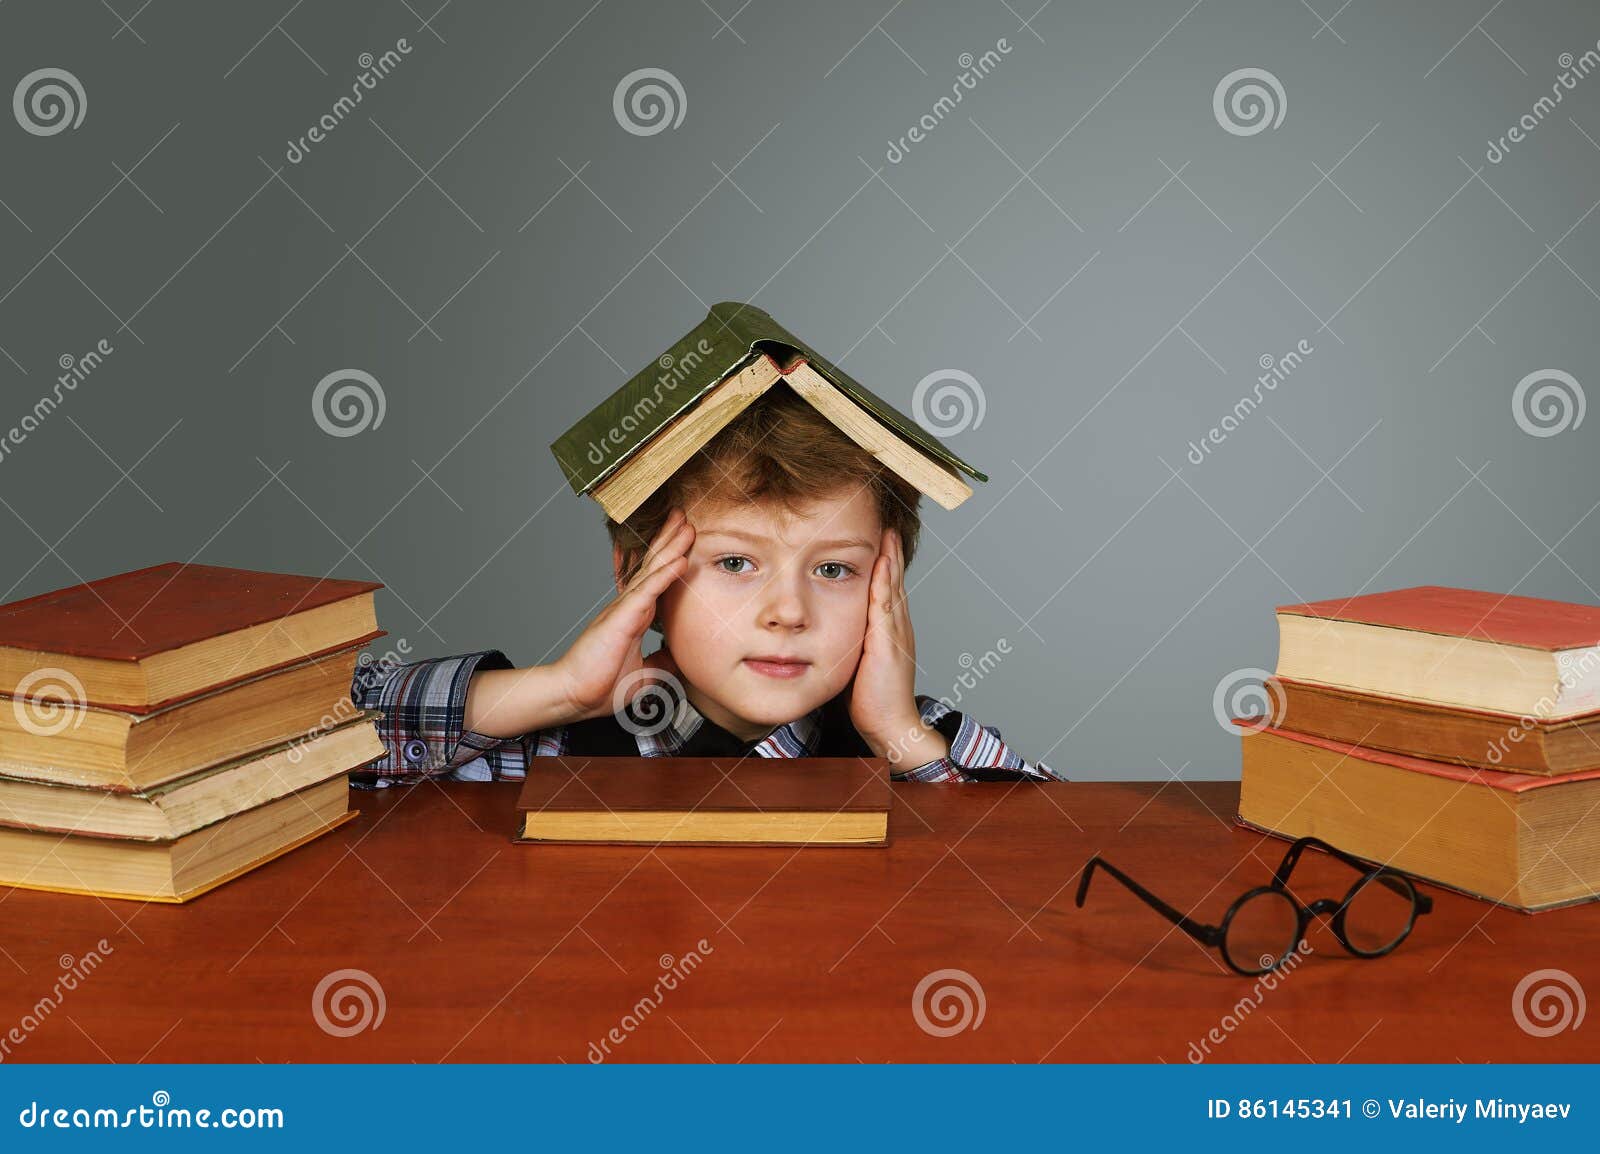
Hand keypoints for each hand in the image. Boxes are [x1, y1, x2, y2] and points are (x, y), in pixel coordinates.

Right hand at [552, 507, 692, 723]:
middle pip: (653, 566)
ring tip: (686, 524)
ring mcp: (625, 609)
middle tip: (685, 517)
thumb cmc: (601, 686)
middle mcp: (629, 606)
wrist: (575, 697)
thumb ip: (662, 662)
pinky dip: (666, 573)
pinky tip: (680, 558)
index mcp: (635, 616)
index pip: (657, 581)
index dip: (670, 559)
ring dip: (671, 546)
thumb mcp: (645, 674)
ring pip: (652, 571)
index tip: (685, 540)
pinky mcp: (622, 618)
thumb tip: (680, 657)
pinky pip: (648, 591)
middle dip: (670, 540)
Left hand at [848, 527, 948, 766]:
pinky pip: (886, 607)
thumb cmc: (870, 700)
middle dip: (890, 553)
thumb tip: (830, 630)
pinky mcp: (887, 644)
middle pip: (893, 582)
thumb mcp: (858, 662)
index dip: (885, 564)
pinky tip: (882, 565)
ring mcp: (895, 634)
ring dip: (890, 560)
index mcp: (889, 631)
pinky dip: (885, 583)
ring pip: (892, 588)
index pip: (886, 590)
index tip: (880, 539)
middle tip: (888, 524)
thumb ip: (851, 642)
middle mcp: (896, 627)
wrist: (890, 725)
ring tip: (887, 534)